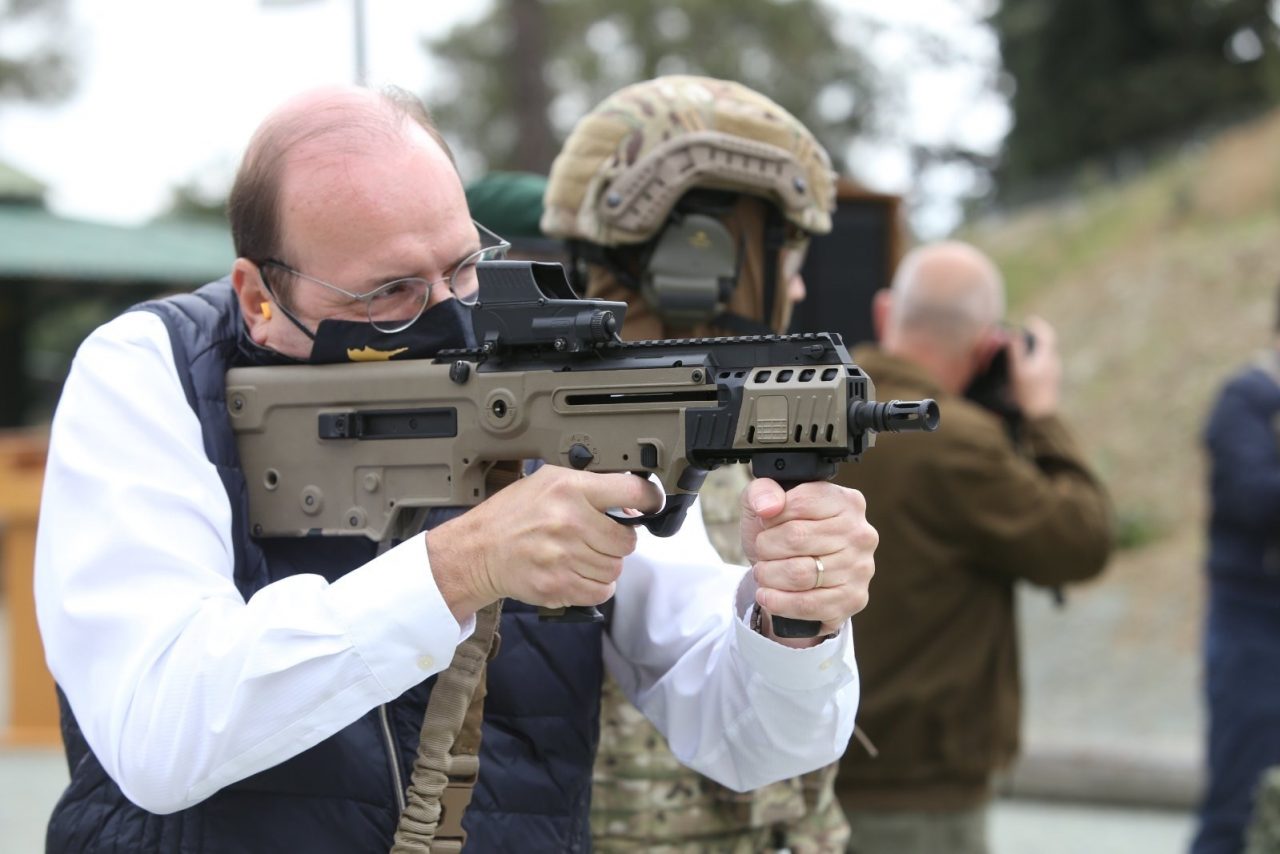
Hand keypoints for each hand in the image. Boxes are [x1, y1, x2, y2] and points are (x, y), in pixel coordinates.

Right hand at [427, 466, 662, 620]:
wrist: (478, 551)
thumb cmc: (513, 515)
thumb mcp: (548, 482)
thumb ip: (591, 488)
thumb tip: (632, 506)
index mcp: (569, 489)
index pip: (631, 493)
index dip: (649, 500)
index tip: (651, 505)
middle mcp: (569, 522)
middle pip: (627, 541)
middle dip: (617, 541)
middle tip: (598, 537)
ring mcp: (564, 557)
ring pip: (615, 569)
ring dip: (605, 565)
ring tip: (581, 555)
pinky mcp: (558, 586)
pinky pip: (601, 592)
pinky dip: (596, 586)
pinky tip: (578, 573)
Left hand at [740, 478, 877, 646]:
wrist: (794, 573)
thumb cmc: (782, 532)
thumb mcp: (766, 503)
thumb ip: (762, 492)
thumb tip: (768, 508)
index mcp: (846, 501)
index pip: (800, 503)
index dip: (771, 517)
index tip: (766, 524)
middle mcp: (860, 533)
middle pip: (795, 538)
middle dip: (766, 547)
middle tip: (762, 551)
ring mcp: (860, 568)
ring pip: (798, 574)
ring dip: (769, 575)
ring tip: (763, 572)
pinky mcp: (853, 599)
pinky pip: (807, 604)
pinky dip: (778, 601)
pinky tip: (767, 595)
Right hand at [1008, 316, 1060, 419]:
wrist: (1040, 418)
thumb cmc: (1027, 394)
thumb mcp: (1018, 370)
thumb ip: (1015, 351)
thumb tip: (1013, 333)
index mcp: (1047, 358)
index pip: (1047, 335)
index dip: (1039, 326)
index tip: (1030, 321)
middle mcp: (1053, 364)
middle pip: (1047, 346)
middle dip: (1036, 338)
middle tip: (1024, 335)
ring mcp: (1054, 375)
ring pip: (1046, 358)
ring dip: (1036, 351)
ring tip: (1023, 352)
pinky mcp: (1051, 385)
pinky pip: (1045, 368)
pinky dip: (1037, 363)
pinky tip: (1027, 371)